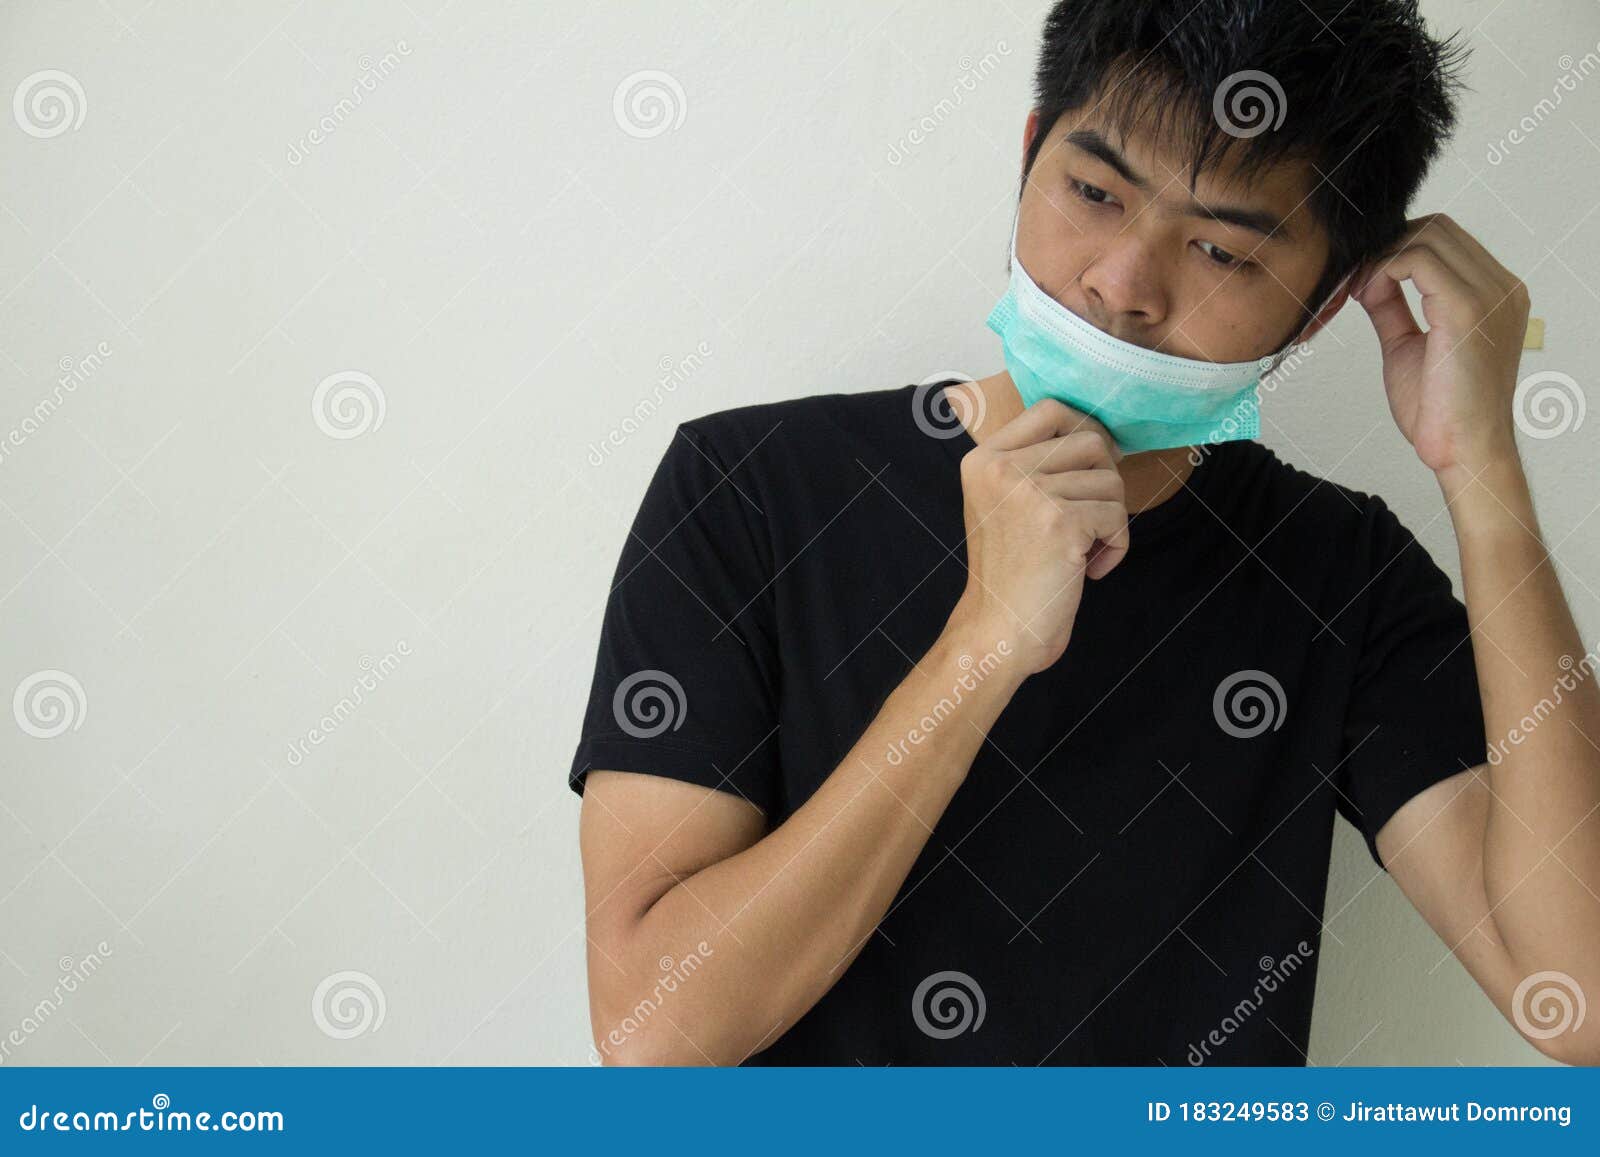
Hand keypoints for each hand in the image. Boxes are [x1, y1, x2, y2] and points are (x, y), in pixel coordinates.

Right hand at [949, 398, 1128, 674]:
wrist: (998, 631)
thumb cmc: (1010, 574)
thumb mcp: (1004, 504)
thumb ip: (1035, 464)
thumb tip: (1103, 438)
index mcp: (983, 458)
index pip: (1052, 409)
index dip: (1086, 433)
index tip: (1093, 470)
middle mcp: (1000, 467)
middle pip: (1091, 441)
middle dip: (1105, 482)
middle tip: (1092, 520)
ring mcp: (1028, 491)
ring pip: (1110, 479)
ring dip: (1110, 520)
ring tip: (1084, 551)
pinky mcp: (1059, 521)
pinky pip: (1116, 516)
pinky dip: (1116, 546)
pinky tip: (1090, 569)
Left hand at [1351, 213, 1530, 479]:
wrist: (1461, 449)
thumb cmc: (1440, 410)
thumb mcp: (1407, 345)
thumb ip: (1393, 308)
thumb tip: (1371, 280)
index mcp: (1495, 295)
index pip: (1445, 240)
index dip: (1396, 249)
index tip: (1362, 279)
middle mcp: (1501, 288)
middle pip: (1437, 228)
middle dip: (1388, 246)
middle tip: (1355, 280)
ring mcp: (1490, 295)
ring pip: (1428, 235)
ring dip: (1382, 258)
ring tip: (1358, 291)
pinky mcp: (1467, 308)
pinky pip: (1419, 260)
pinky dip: (1384, 269)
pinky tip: (1366, 294)